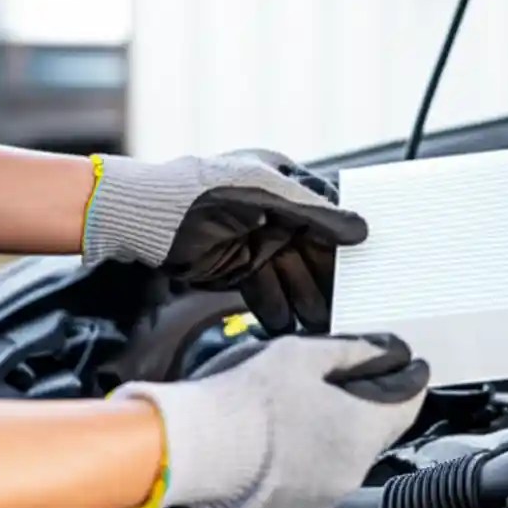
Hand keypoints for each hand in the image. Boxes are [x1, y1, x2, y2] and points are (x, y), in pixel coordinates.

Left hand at [82, 151, 366, 333]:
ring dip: (305, 300)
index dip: (345, 243)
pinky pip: (265, 291)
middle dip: (326, 281)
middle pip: (311, 251)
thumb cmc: (197, 193)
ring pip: (290, 275)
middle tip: (346, 308)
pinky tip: (289, 325)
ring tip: (321, 325)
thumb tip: (360, 229)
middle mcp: (272, 212)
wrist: (140, 220)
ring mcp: (255, 240)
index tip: (366, 269)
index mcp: (281, 182)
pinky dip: (277, 308)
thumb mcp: (261, 195)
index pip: (325, 215)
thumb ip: (313, 213)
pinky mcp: (236, 268)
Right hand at [110, 334, 429, 507]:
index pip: (410, 403)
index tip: (408, 368)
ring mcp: (325, 498)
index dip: (409, 380)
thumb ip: (354, 351)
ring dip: (330, 437)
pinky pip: (315, 484)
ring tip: (291, 415)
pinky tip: (278, 444)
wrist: (195, 449)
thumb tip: (385, 350)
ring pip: (343, 460)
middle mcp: (353, 472)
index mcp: (362, 429)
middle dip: (359, 407)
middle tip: (328, 384)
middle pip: (374, 431)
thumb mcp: (303, 354)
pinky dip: (305, 465)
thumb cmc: (242, 402)